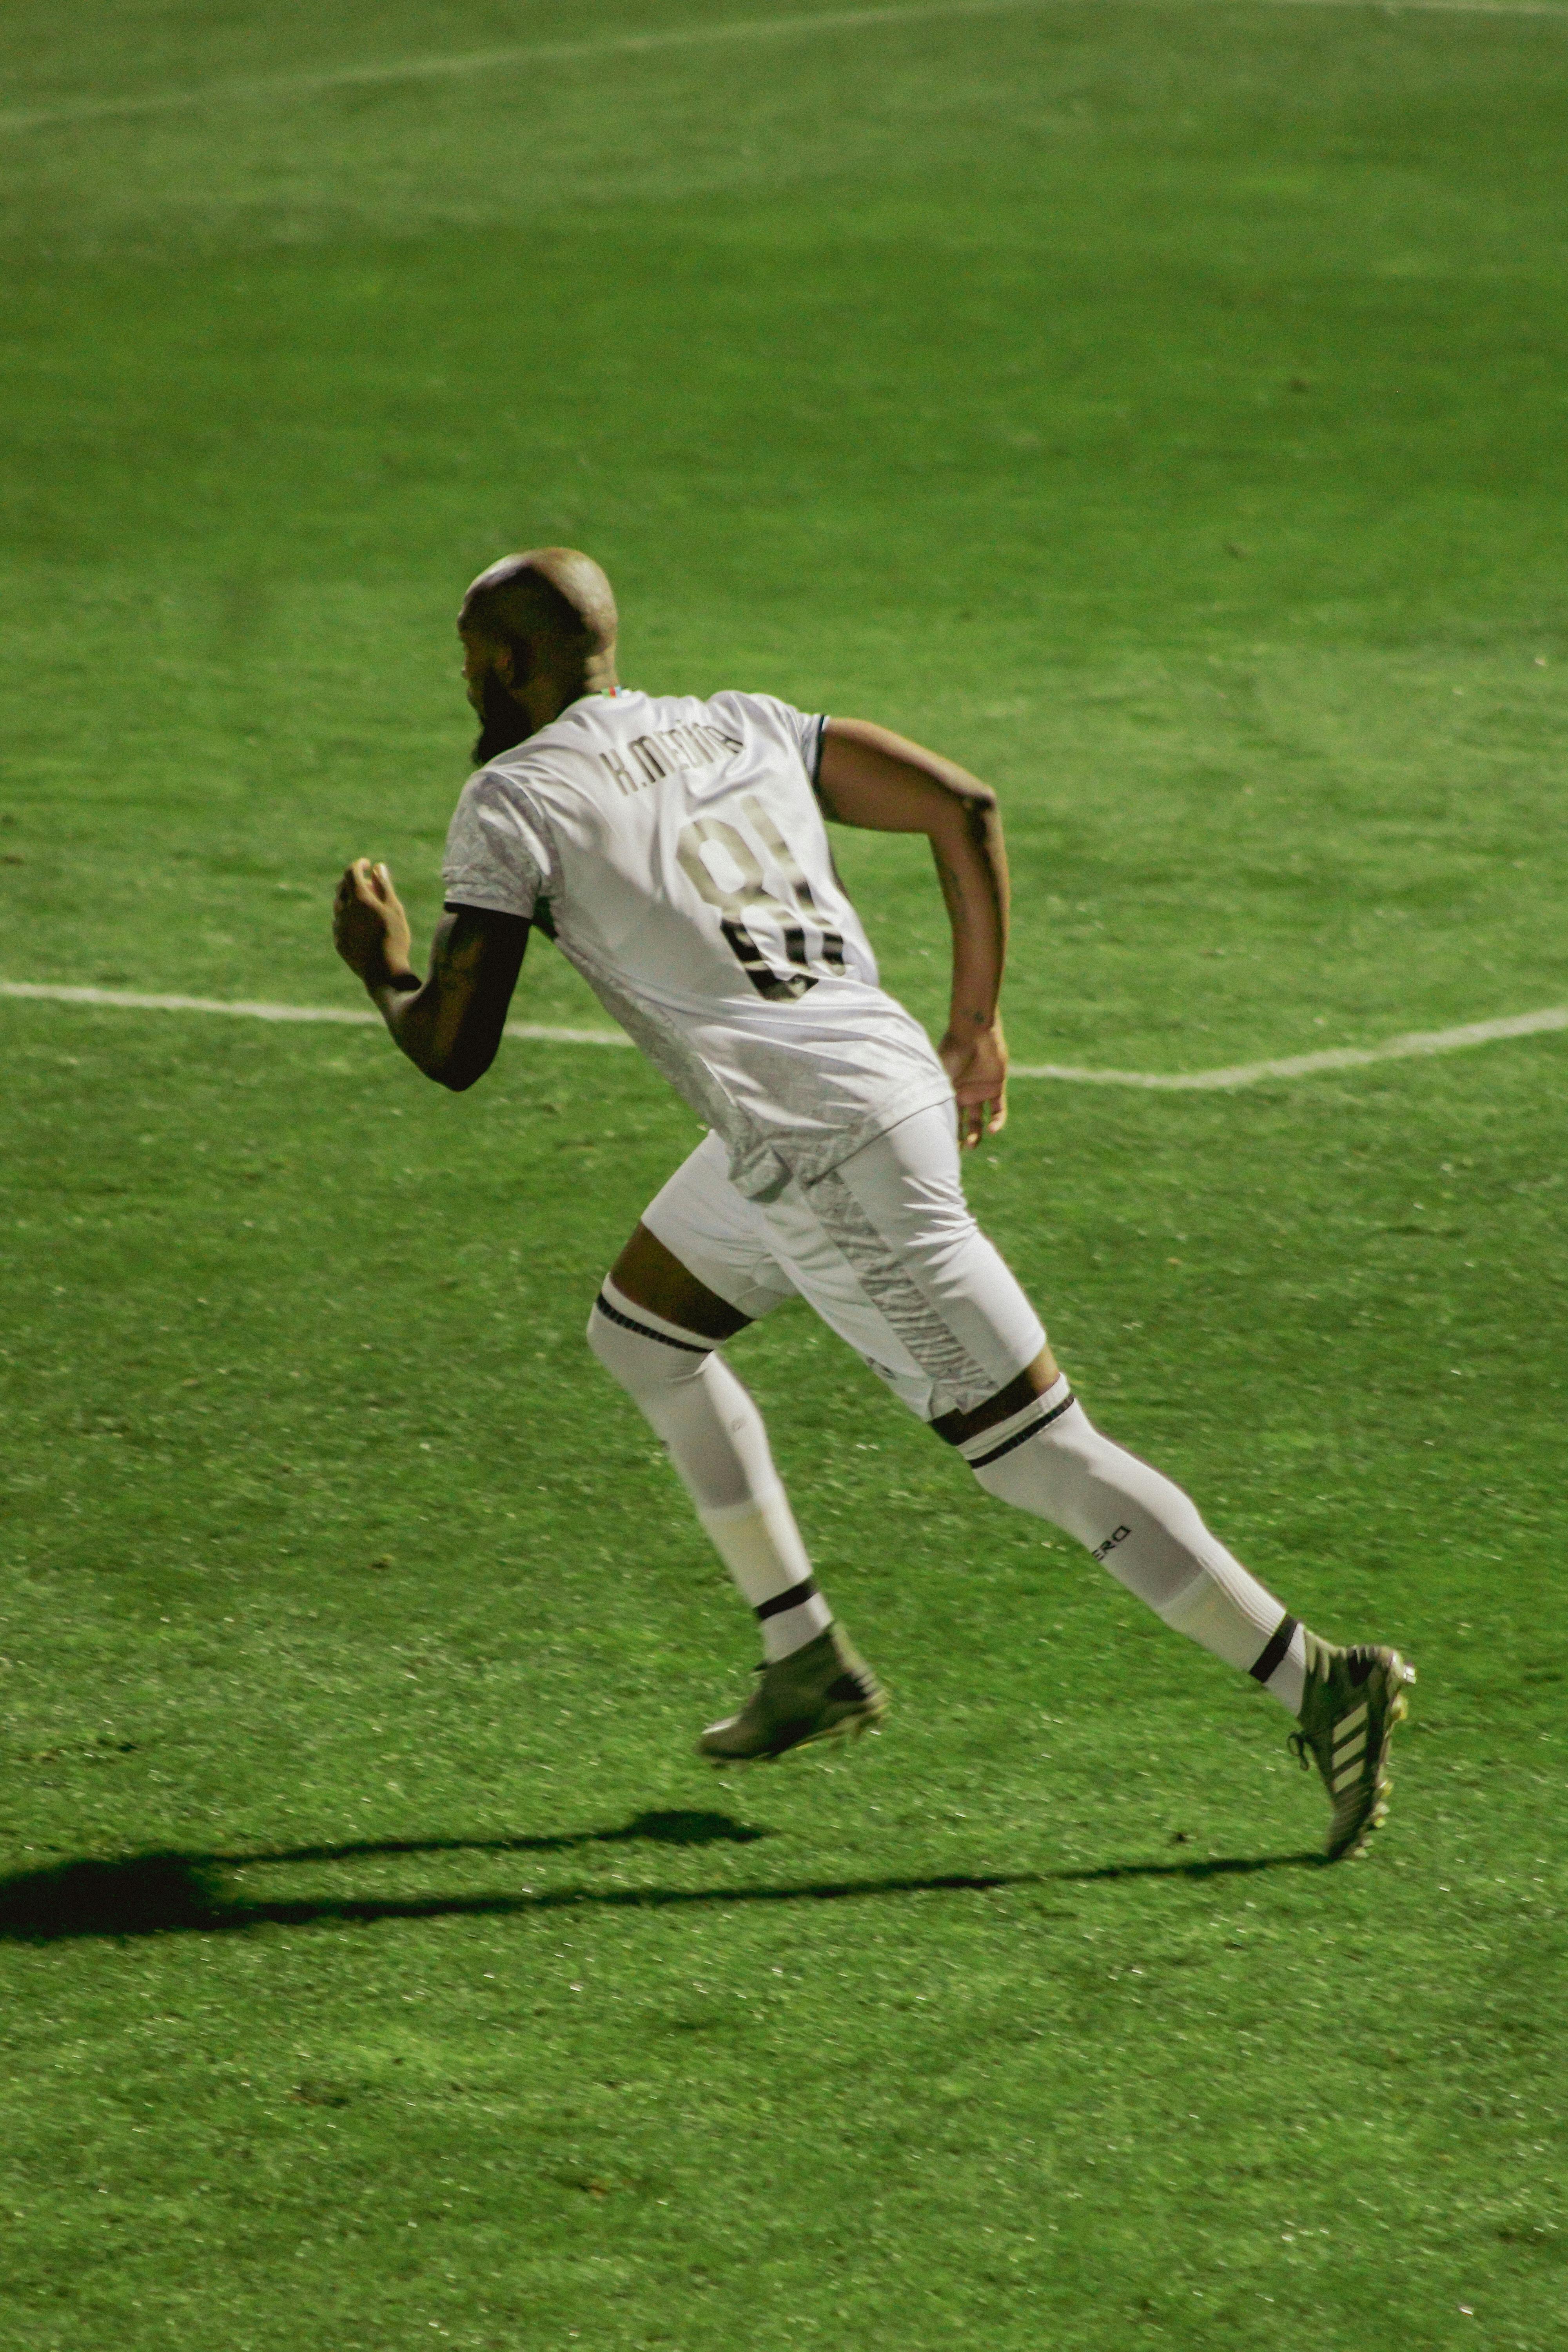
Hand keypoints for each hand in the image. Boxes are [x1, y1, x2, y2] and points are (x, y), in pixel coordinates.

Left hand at [333, 859, 413, 990]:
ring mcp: (339, 926)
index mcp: (359, 899)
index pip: (352, 872)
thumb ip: (384, 886)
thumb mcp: (394, 909)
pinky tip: (359, 923)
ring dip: (348, 898)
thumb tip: (378, 867)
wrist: (383, 972)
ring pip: (338, 905)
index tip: (367, 864)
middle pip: (342, 886)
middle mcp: (344, 910)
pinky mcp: (338, 941)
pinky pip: (338, 922)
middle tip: (366, 882)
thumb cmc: (394, 938)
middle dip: (352, 880)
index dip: (359, 865)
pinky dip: (347, 916)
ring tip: (363, 903)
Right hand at [940, 1017, 1007, 1148]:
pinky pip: (998, 1109)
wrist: (973, 1032)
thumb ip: (936, 1096)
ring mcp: (980, 1091)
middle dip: (962, 1137)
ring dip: (978, 1133)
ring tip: (973, 1145)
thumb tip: (924, 1120)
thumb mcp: (939, 1077)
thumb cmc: (952, 1052)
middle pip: (964, 1122)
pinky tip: (993, 1130)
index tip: (943, 1147)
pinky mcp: (996, 1087)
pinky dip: (997, 1121)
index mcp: (949, 1091)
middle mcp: (964, 1094)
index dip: (947, 1131)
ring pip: (981, 1119)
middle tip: (959, 1150)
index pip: (949, 1116)